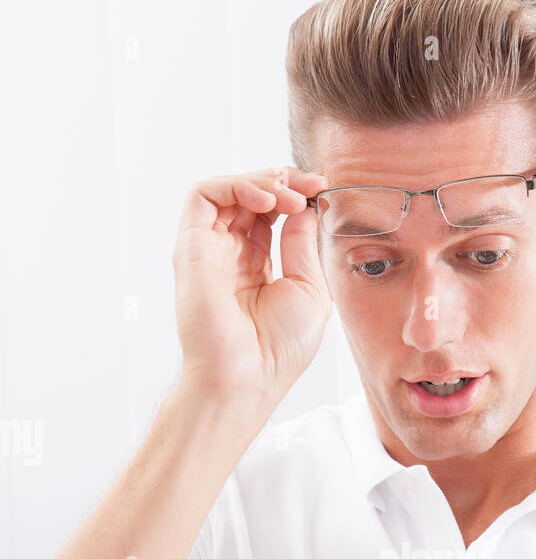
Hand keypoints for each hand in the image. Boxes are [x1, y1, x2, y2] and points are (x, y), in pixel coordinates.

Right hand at [172, 164, 331, 413]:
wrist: (245, 378)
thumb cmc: (279, 349)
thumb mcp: (310, 290)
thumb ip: (304, 244)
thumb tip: (303, 205)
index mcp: (258, 268)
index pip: (272, 215)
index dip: (295, 195)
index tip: (321, 188)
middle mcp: (231, 255)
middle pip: (251, 197)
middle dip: (284, 181)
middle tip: (311, 184)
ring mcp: (210, 249)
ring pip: (228, 190)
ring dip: (263, 181)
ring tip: (289, 194)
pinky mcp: (190, 246)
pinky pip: (203, 195)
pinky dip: (235, 184)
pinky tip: (266, 198)